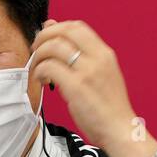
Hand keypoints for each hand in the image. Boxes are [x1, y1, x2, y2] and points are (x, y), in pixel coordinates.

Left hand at [29, 19, 156, 156]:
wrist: (120, 130)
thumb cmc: (107, 105)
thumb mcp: (99, 73)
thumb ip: (80, 54)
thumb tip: (54, 28)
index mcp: (105, 54)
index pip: (76, 26)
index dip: (56, 29)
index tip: (46, 40)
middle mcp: (98, 58)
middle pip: (64, 31)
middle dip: (43, 37)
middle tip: (36, 51)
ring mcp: (87, 72)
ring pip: (53, 48)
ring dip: (38, 56)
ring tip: (39, 70)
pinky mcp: (76, 86)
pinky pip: (49, 68)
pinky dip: (39, 72)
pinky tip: (43, 81)